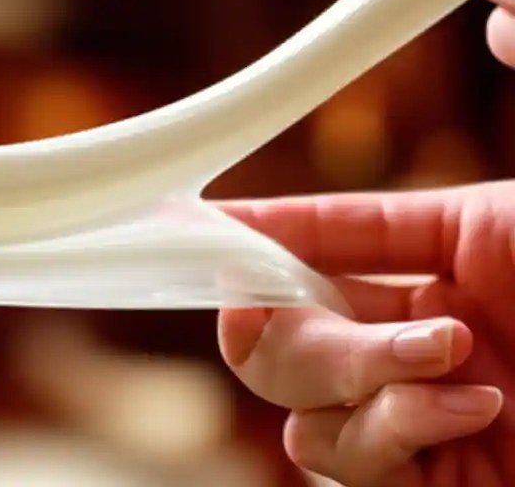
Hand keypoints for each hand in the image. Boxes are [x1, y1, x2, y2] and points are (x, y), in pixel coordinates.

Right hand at [217, 183, 514, 485]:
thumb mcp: (482, 223)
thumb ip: (368, 224)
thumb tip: (255, 219)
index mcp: (428, 290)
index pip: (308, 268)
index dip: (253, 252)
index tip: (199, 234)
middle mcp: (412, 365)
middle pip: (280, 352)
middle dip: (277, 323)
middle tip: (271, 305)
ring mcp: (421, 435)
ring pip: (305, 419)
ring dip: (358, 371)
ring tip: (444, 349)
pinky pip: (358, 468)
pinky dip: (399, 427)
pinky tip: (473, 405)